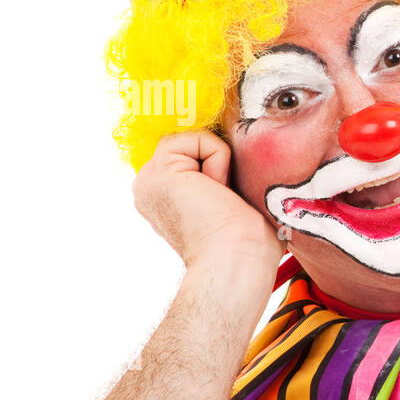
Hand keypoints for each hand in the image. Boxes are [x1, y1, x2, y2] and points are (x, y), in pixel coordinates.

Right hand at [132, 130, 282, 276]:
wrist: (238, 261)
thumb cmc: (250, 245)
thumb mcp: (237, 202)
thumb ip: (229, 177)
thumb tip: (250, 156)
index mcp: (167, 197)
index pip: (194, 153)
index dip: (222, 163)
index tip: (230, 197)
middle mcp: (151, 188)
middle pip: (194, 144)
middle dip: (221, 161)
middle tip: (228, 199)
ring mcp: (149, 179)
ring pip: (197, 140)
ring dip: (221, 163)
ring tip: (222, 197)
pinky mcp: (159, 171)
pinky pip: (200, 139)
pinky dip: (220, 159)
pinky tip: (218, 191)